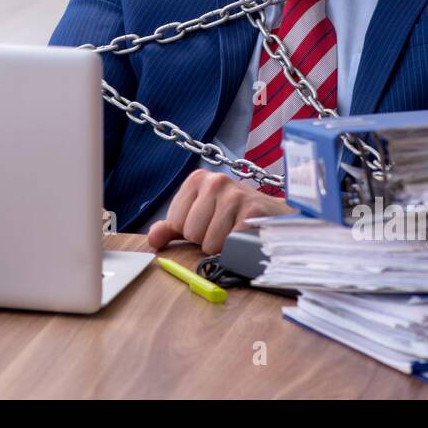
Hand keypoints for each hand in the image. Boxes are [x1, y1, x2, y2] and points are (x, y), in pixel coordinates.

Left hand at [147, 168, 287, 254]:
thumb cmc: (232, 214)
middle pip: (192, 233)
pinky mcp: (253, 211)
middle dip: (206, 239)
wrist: (273, 213)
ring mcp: (235, 195)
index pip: (175, 222)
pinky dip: (236, 248)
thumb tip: (153, 239)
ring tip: (234, 231)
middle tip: (223, 227)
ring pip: (210, 243)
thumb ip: (172, 226)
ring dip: (222, 246)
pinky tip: (245, 234)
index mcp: (197, 179)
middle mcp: (215, 181)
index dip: (190, 231)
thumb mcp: (199, 215)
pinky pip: (230, 244)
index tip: (207, 222)